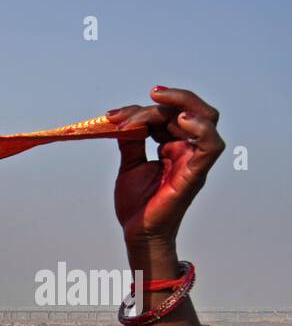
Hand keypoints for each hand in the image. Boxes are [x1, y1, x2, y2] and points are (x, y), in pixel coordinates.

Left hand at [107, 87, 224, 250]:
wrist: (138, 232)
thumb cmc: (137, 204)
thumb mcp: (130, 165)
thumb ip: (132, 140)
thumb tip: (124, 118)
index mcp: (172, 146)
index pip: (165, 117)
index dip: (142, 111)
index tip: (114, 116)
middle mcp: (187, 149)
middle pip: (189, 110)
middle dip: (169, 99)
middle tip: (151, 93)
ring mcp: (194, 160)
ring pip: (206, 118)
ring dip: (183, 104)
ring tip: (159, 99)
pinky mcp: (197, 173)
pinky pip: (211, 145)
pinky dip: (200, 129)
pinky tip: (180, 120)